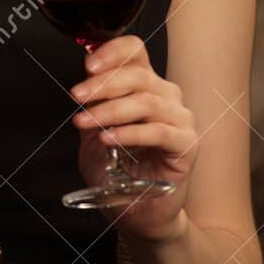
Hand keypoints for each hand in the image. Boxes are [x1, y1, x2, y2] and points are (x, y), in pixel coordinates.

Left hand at [69, 34, 198, 239]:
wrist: (134, 211)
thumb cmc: (116, 170)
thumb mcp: (94, 131)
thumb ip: (92, 106)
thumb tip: (83, 84)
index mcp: (145, 86)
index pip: (135, 52)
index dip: (113, 52)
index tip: (88, 65)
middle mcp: (166, 97)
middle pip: (138, 75)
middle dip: (102, 84)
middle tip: (76, 96)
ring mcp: (180, 120)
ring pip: (147, 102)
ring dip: (111, 110)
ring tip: (85, 122)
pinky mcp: (186, 146)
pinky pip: (159, 132)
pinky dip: (129, 133)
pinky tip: (108, 139)